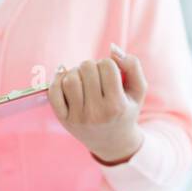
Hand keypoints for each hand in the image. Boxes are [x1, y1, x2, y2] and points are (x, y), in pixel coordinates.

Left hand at [49, 44, 147, 164]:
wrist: (112, 142)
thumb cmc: (126, 110)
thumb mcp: (138, 90)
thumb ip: (132, 65)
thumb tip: (113, 48)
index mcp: (117, 105)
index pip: (107, 66)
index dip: (108, 63)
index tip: (110, 74)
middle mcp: (96, 113)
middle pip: (87, 68)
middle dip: (92, 66)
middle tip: (96, 76)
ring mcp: (78, 117)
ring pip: (70, 78)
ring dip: (76, 72)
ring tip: (83, 78)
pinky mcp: (64, 120)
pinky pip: (53, 92)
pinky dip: (57, 80)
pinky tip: (65, 79)